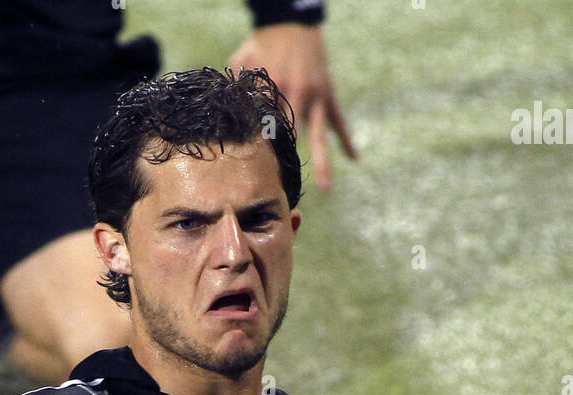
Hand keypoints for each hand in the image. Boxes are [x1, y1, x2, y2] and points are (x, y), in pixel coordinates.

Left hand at [228, 24, 355, 189]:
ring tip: (325, 187)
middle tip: (285, 194)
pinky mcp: (329, 94)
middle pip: (293, 137)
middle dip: (289, 164)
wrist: (292, 21)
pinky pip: (339, 120)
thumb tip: (218, 110)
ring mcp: (316, 96)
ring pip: (319, 134)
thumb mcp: (243, 59)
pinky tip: (354, 157)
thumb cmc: (264, 43)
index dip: (262, 150)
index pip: (267, 125)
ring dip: (324, 161)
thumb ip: (233, 85)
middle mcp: (297, 93)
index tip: (257, 177)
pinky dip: (347, 138)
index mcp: (274, 86)